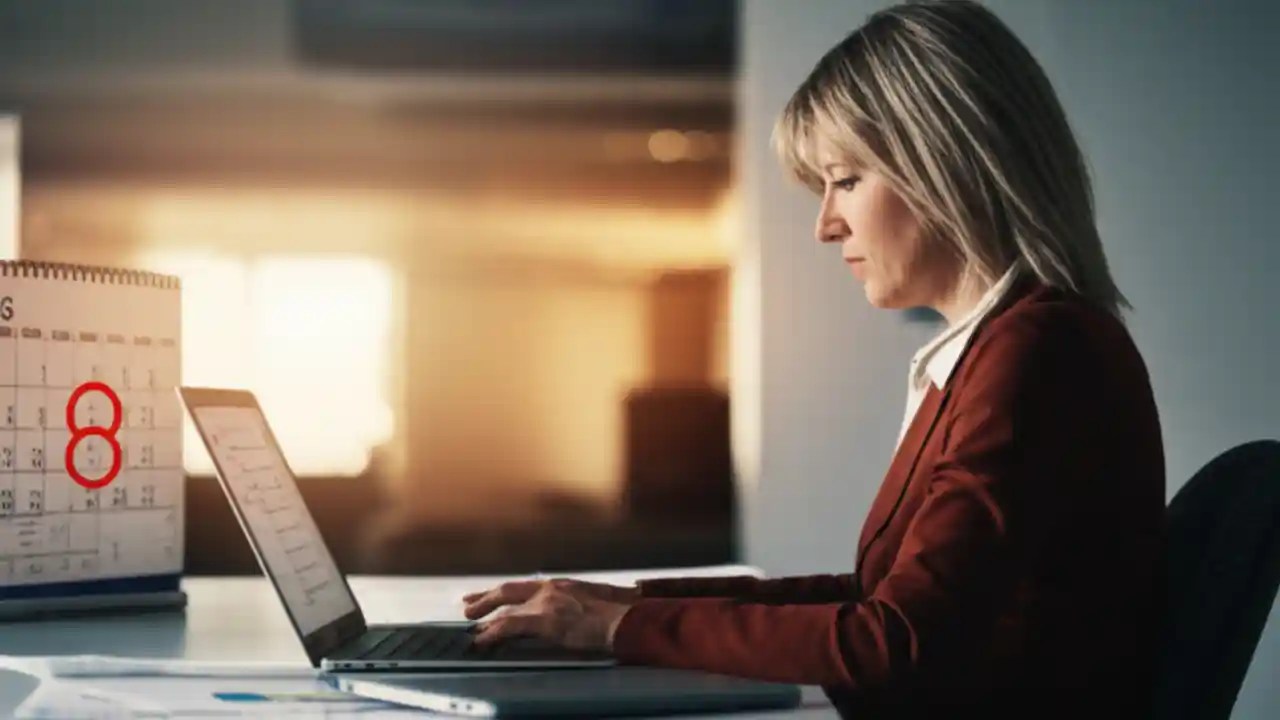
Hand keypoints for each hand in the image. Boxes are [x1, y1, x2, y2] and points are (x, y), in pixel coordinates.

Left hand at [461, 579, 639, 651]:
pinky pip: (509, 626)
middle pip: (508, 590)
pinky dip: (493, 632)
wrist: (622, 619)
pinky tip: (483, 639)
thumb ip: (575, 601)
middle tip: (468, 604)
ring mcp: (545, 604)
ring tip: (472, 627)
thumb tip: (571, 609)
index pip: (525, 585)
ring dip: (486, 617)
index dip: (506, 591)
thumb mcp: (594, 598)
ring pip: (505, 607)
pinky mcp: (543, 621)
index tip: (492, 593)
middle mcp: (549, 589)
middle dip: (486, 597)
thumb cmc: (616, 612)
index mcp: (561, 584)